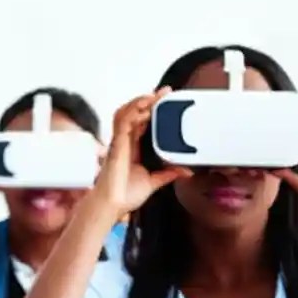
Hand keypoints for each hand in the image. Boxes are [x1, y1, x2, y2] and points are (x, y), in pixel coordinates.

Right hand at [90, 88, 191, 217]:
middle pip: (134, 113)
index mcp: (132, 148)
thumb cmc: (124, 195)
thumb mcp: (154, 182)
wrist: (112, 204)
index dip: (152, 108)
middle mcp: (124, 142)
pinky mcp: (116, 144)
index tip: (165, 99)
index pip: (141, 121)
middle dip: (148, 100)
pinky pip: (123, 122)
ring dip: (139, 102)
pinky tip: (144, 107)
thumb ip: (168, 174)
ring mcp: (119, 142)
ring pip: (126, 113)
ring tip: (154, 96)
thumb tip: (186, 171)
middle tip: (164, 92)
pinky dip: (132, 112)